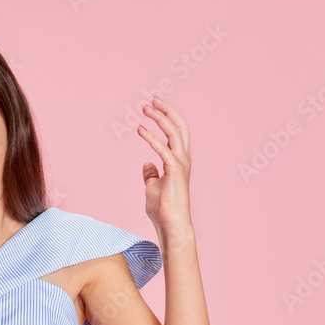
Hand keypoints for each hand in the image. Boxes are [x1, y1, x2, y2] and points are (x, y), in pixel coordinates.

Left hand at [137, 97, 192, 228]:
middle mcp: (183, 159)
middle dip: (166, 111)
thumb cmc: (163, 209)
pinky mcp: (175, 171)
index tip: (153, 107)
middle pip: (178, 127)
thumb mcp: (153, 187)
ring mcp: (181, 164)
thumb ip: (151, 175)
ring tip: (145, 108)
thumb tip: (146, 164)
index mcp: (179, 161)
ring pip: (174, 133)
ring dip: (160, 118)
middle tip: (152, 100)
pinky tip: (140, 129)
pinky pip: (163, 149)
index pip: (176, 133)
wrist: (171, 224)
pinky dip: (152, 138)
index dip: (167, 118)